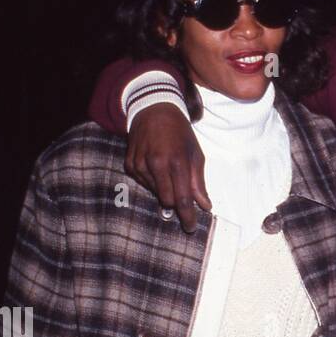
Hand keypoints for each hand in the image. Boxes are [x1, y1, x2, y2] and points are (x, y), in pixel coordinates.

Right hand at [125, 105, 210, 233]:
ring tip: (169, 171)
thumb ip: (198, 182)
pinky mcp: (130, 165)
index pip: (183, 198)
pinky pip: (144, 184)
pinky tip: (157, 168)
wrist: (153, 109)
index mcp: (176, 161)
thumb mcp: (195, 153)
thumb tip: (205, 206)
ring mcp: (140, 164)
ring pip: (155, 193)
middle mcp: (156, 164)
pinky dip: (153, 182)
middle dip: (176, 204)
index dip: (187, 216)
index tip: (191, 227)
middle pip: (167, 200)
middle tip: (183, 199)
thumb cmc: (179, 132)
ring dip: (165, 190)